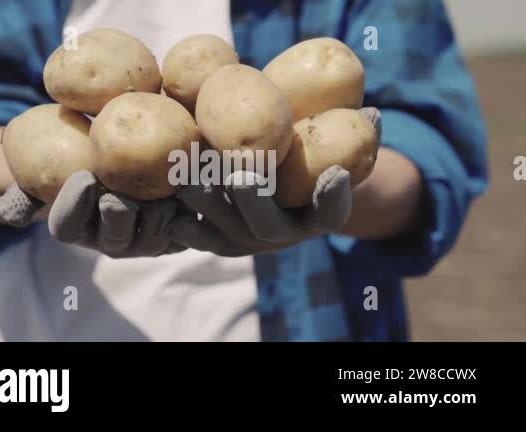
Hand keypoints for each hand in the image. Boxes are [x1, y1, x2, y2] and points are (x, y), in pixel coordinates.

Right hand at [0, 171, 184, 257]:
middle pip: (114, 238)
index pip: (67, 226)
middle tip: (119, 194)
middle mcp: (112, 240)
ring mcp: (147, 240)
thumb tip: (15, 215)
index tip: (83, 176)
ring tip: (163, 191)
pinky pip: (187, 230)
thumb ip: (30, 187)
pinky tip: (195, 187)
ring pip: (152, 238)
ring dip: (157, 215)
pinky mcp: (179, 234)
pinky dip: (191, 211)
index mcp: (78, 226)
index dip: (73, 206)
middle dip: (116, 217)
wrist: (134, 157)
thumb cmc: (84, 155)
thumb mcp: (52, 168)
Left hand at [168, 107, 381, 255]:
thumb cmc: (306, 165)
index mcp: (314, 216)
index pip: (331, 214)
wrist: (279, 196)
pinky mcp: (216, 239)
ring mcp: (246, 241)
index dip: (333, 199)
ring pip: (223, 233)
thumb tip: (371, 114)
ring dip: (205, 208)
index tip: (334, 175)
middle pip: (265, 226)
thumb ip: (350, 135)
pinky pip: (196, 235)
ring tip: (187, 180)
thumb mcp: (331, 150)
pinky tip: (162, 197)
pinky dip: (178, 219)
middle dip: (251, 200)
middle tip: (237, 174)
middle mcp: (281, 236)